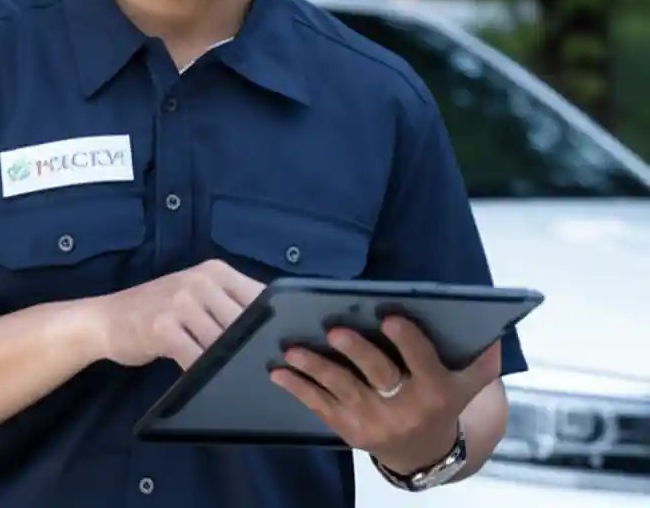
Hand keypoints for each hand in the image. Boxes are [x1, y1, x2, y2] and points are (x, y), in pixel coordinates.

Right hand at [89, 259, 265, 369]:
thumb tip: (272, 333)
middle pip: (246, 321)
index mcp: (215, 271)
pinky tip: (206, 381)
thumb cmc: (156, 311)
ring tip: (236, 380)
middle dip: (254, 348)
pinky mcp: (163, 328)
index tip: (283, 348)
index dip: (276, 324)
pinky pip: (196, 358)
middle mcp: (200, 281)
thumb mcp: (195, 297)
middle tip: (263, 372)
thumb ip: (228, 306)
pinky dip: (204, 373)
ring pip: (223, 341)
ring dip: (230, 364)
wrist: (104, 319)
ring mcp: (180, 302)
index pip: (262, 296)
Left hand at [270, 315, 500, 474]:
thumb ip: (481, 358)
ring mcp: (373, 421)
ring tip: (293, 350)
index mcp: (435, 390)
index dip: (408, 341)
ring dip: (316, 369)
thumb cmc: (443, 402)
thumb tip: (493, 328)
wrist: (424, 454)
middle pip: (378, 376)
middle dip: (356, 352)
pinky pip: (319, 406)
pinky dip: (298, 388)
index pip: (422, 362)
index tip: (392, 317)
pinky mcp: (347, 430)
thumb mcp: (468, 384)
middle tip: (335, 330)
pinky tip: (278, 371)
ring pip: (342, 390)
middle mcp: (404, 408)